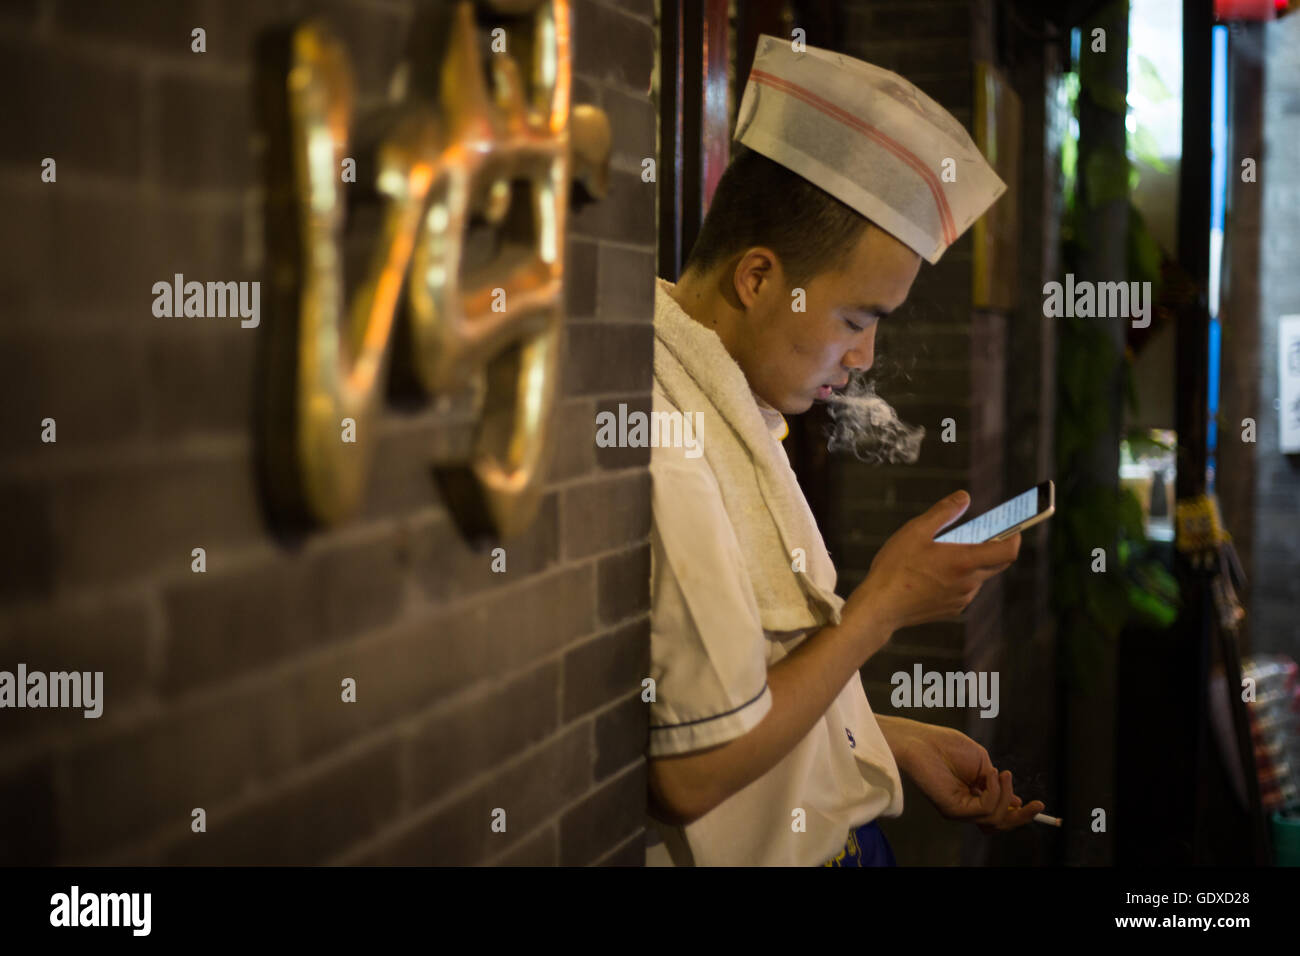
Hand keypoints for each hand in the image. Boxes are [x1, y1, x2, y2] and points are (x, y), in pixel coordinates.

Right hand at [845, 491, 1020, 632]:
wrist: (880, 607)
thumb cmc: (895, 567)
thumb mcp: (916, 530)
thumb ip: (943, 512)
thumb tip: (964, 497)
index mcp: (964, 561)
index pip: (1007, 551)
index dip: (1015, 537)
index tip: (1013, 528)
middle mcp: (969, 583)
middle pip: (996, 564)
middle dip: (992, 547)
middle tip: (978, 533)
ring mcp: (961, 599)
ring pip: (978, 577)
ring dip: (971, 563)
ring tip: (945, 553)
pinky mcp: (951, 610)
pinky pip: (964, 590)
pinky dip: (958, 578)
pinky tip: (934, 573)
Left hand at [891, 720, 1043, 832]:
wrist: (921, 740)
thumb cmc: (946, 745)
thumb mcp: (982, 764)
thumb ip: (996, 784)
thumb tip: (1016, 802)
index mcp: (973, 796)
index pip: (998, 815)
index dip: (1019, 813)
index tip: (1037, 804)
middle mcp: (966, 807)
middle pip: (1000, 824)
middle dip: (1022, 817)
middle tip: (1039, 805)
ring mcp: (959, 811)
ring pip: (995, 819)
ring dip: (1005, 795)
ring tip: (1000, 773)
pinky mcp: (952, 810)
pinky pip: (985, 810)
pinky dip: (994, 792)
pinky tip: (989, 774)